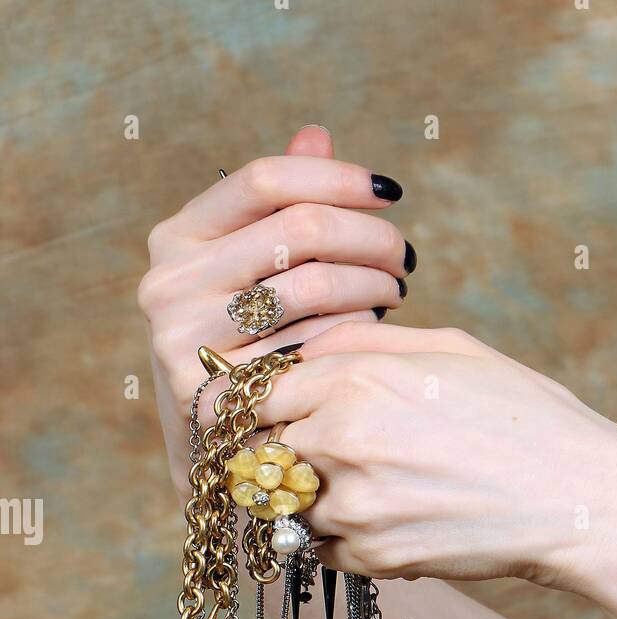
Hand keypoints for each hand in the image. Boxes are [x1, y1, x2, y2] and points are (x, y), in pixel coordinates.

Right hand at [138, 125, 413, 494]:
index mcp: (176, 238)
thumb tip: (317, 134)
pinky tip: (372, 334)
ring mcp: (186, 342)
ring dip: (375, 285)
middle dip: (370, 236)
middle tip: (405, 256)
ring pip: (315, 288)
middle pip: (299, 229)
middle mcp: (169, 284)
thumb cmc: (243, 342)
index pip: (266, 179)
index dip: (336, 178)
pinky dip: (356, 334)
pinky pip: (315, 347)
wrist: (214, 445)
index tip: (389, 193)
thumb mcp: (246, 270)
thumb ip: (279, 207)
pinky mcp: (215, 395)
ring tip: (395, 291)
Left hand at [255, 319, 616, 590]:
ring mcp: (355, 506)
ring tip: (366, 489)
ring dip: (309, 501)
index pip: (254, 393)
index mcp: (356, 379)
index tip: (274, 412)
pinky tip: (388, 519)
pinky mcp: (374, 558)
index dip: (262, 403)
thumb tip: (308, 350)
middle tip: (317, 454)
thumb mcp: (450, 350)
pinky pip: (321, 551)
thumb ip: (366, 344)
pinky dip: (340, 540)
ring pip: (287, 507)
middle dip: (282, 454)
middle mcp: (342, 441)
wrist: (578, 500)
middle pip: (262, 452)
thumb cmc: (523, 416)